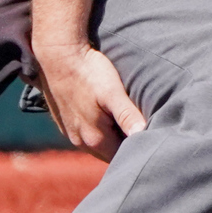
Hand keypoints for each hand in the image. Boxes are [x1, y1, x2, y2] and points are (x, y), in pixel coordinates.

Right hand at [33, 40, 145, 161]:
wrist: (58, 56)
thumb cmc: (89, 72)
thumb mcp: (113, 92)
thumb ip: (128, 115)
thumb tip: (144, 134)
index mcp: (95, 139)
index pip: (123, 156)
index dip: (139, 149)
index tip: (153, 138)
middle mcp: (80, 141)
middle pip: (111, 154)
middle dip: (127, 147)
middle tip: (146, 132)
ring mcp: (70, 133)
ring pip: (98, 146)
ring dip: (113, 139)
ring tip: (129, 124)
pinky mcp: (65, 123)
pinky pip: (87, 136)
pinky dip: (100, 132)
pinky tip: (108, 117)